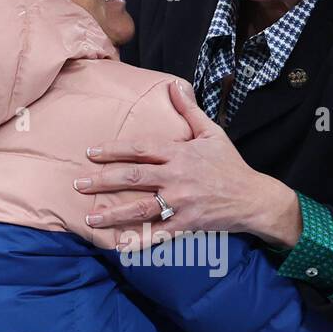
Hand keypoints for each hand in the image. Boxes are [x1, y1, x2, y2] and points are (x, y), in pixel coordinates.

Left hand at [73, 79, 302, 246]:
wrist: (253, 198)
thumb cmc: (230, 165)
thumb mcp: (212, 132)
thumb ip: (188, 111)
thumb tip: (174, 85)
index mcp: (180, 153)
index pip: (140, 149)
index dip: (113, 150)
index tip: (91, 153)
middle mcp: (177, 177)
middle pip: (133, 178)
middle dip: (102, 181)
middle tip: (78, 184)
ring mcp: (181, 203)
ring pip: (140, 208)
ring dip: (113, 213)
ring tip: (90, 218)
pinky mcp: (187, 224)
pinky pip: (158, 234)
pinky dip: (139, 241)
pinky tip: (119, 245)